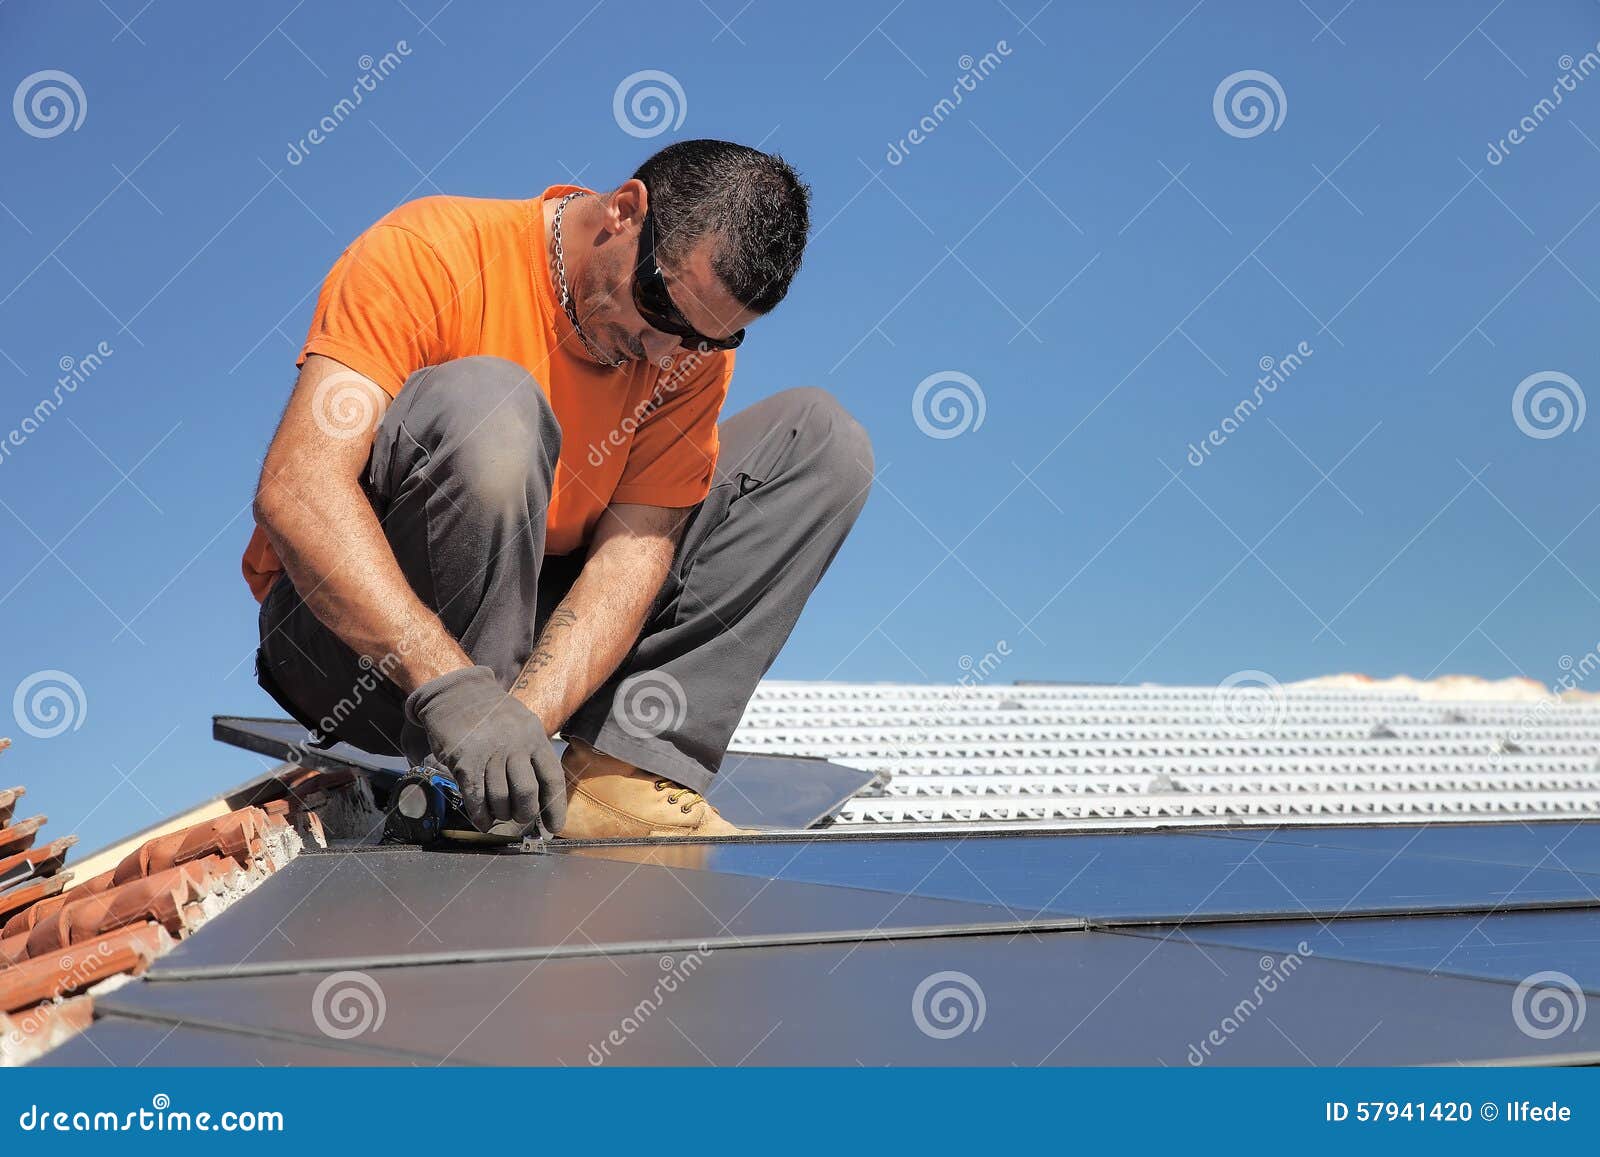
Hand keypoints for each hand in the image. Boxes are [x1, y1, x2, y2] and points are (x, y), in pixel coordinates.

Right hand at [401, 665, 566, 833]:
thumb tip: (542, 796)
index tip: (554, 827)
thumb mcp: (522, 724)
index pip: (552, 778)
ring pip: (500, 799)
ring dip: (500, 814)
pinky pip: (476, 797)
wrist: (456, 693)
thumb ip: (533, 754)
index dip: (556, 807)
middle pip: (527, 793)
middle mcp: (515, 745)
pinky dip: (480, 815)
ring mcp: (490, 752)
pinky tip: (483, 822)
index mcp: (535, 736)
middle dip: (524, 814)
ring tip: (498, 815)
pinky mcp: (465, 760)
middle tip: (519, 818)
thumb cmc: (492, 714)